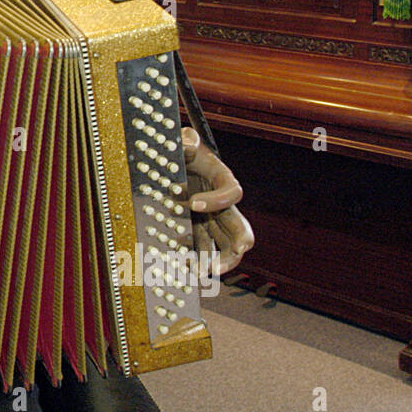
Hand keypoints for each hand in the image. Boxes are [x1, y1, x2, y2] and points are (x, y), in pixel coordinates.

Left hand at [181, 127, 253, 274]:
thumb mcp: (183, 141)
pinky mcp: (197, 229)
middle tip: (223, 261)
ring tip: (200, 272)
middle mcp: (222, 204)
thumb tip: (189, 143)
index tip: (193, 204)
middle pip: (240, 228)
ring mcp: (211, 219)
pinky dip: (194, 257)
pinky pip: (202, 248)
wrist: (172, 164)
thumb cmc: (181, 151)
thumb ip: (187, 139)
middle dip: (236, 247)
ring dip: (216, 261)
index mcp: (224, 180)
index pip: (232, 192)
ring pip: (223, 246)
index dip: (217, 200)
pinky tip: (182, 263)